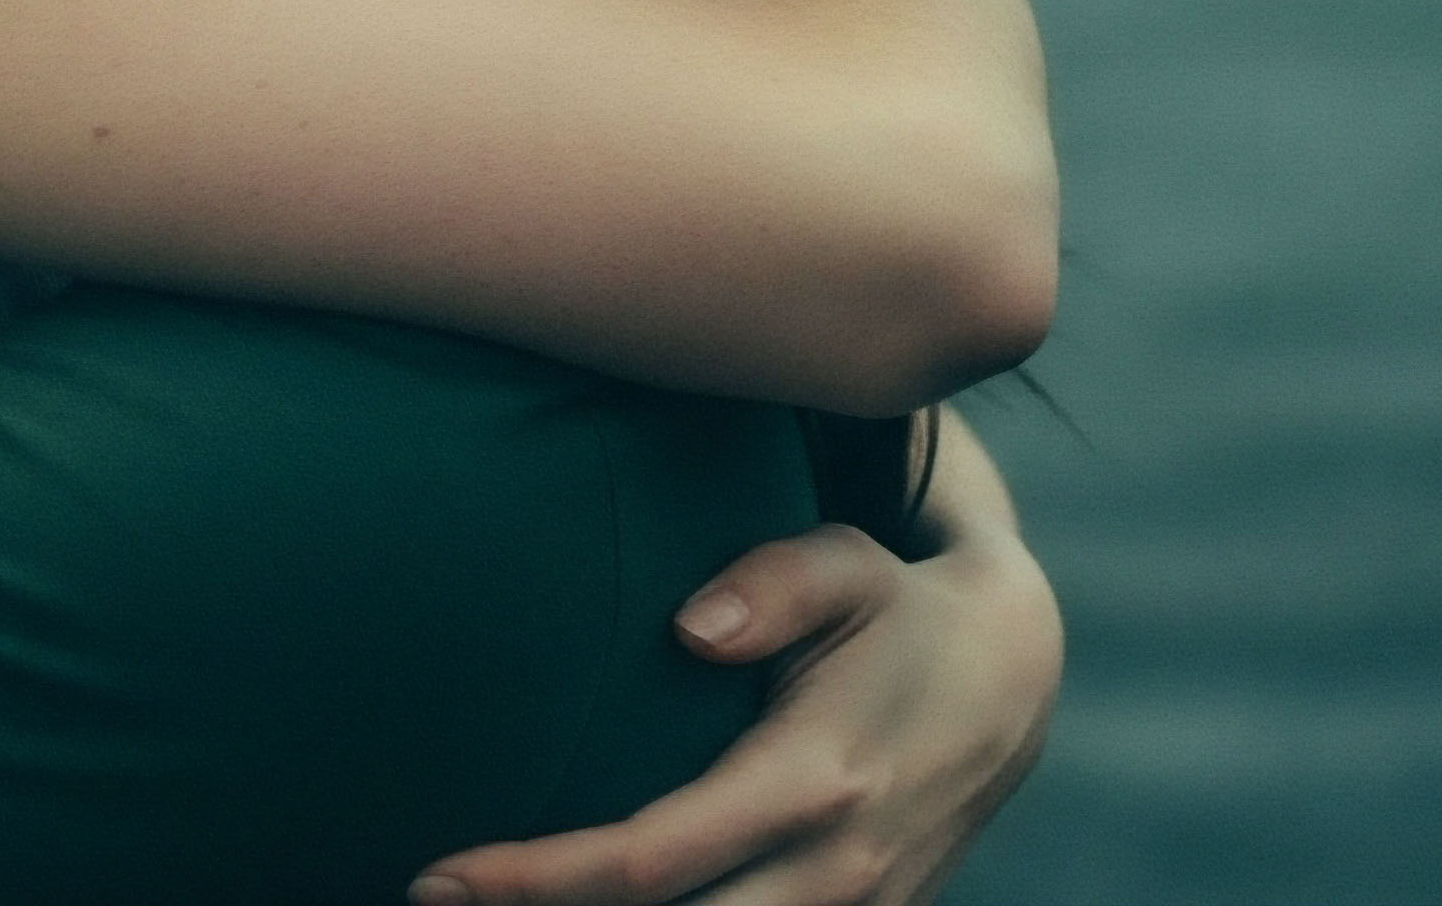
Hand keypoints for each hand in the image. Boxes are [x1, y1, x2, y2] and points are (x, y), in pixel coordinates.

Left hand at [409, 414, 1058, 905]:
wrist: (1010, 681)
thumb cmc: (894, 611)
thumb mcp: (848, 568)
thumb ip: (775, 583)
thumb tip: (690, 626)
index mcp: (813, 783)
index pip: (648, 861)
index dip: (535, 880)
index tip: (439, 875)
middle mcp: (835, 873)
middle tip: (431, 905)